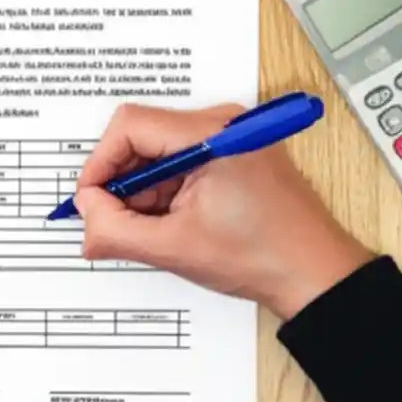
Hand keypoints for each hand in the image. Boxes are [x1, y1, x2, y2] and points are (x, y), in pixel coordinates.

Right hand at [75, 103, 371, 319]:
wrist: (315, 276)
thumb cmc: (264, 257)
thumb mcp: (174, 248)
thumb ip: (116, 229)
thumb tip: (86, 213)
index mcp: (211, 135)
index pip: (130, 126)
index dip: (100, 164)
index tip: (92, 200)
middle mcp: (222, 125)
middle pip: (143, 137)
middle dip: (122, 183)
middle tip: (116, 223)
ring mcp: (230, 139)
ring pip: (159, 153)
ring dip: (144, 192)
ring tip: (155, 231)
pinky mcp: (234, 156)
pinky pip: (181, 163)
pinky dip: (165, 193)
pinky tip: (172, 225)